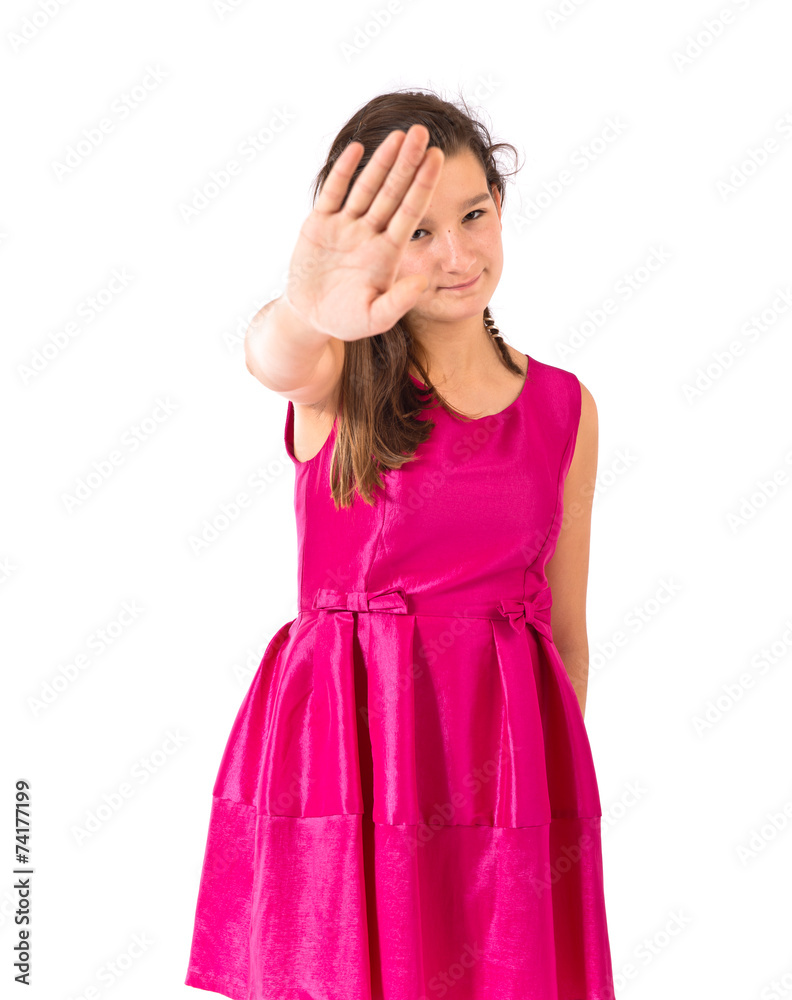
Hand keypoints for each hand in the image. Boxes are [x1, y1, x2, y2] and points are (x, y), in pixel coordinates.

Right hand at [281, 124, 443, 341]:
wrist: (311, 318)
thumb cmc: (346, 320)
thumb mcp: (374, 317)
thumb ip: (397, 302)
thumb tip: (422, 284)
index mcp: (387, 252)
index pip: (410, 212)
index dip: (423, 185)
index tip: (438, 159)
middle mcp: (369, 233)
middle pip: (393, 191)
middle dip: (408, 162)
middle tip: (423, 132)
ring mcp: (345, 226)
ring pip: (367, 187)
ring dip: (382, 160)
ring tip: (400, 134)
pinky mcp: (320, 224)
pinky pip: (334, 193)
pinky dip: (344, 172)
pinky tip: (358, 150)